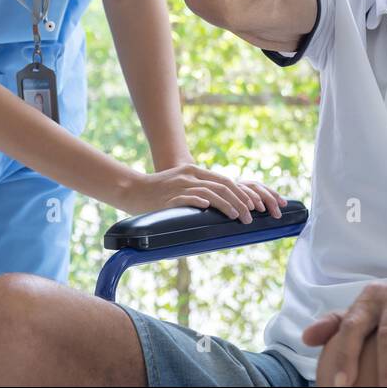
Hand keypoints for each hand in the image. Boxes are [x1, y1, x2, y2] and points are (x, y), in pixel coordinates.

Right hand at [125, 164, 286, 223]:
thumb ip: (198, 189)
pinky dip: (201, 203)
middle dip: (241, 201)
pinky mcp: (170, 198)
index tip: (255, 204)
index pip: (225, 180)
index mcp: (194, 171)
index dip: (242, 192)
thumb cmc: (157, 192)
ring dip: (228, 205)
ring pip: (211, 193)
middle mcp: (190, 175)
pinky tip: (211, 210)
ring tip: (240, 217)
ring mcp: (180, 185)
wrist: (131, 190)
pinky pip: (189, 198)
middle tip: (252, 215)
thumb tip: (219, 203)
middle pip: (223, 186)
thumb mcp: (181, 184)